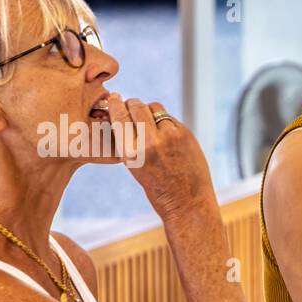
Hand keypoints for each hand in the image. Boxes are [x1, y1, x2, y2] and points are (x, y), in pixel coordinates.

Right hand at [106, 94, 215, 220]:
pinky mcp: (186, 134)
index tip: (113, 98)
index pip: (118, 115)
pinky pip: (170, 118)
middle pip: (136, 105)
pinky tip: (167, 136)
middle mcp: (149, 141)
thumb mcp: (135, 167)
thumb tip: (123, 112)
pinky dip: (166, 122)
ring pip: (155, 108)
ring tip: (150, 124)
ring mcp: (170, 136)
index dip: (115, 104)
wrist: (188, 203)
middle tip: (132, 107)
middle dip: (132, 105)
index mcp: (131, 152)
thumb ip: (129, 141)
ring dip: (150, 112)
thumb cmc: (158, 188)